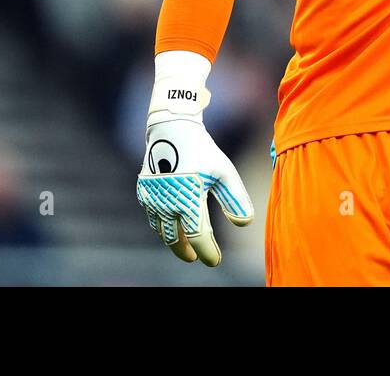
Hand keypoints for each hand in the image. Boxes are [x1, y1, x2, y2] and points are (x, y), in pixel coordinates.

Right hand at [136, 72, 253, 265]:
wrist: (173, 128)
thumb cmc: (202, 150)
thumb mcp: (225, 172)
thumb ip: (235, 199)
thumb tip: (245, 224)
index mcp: (189, 201)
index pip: (199, 237)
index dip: (207, 252)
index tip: (214, 261)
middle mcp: (167, 204)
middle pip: (175, 239)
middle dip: (185, 251)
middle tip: (193, 257)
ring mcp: (153, 199)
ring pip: (161, 229)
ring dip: (173, 240)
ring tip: (183, 244)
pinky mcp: (145, 191)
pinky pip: (152, 215)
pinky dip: (161, 225)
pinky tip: (170, 223)